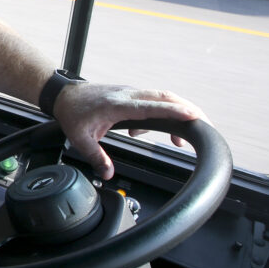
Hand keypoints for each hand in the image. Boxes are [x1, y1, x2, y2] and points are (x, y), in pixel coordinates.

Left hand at [53, 83, 205, 179]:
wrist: (64, 95)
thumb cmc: (72, 113)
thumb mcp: (79, 139)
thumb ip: (95, 156)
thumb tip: (108, 174)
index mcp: (118, 104)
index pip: (151, 106)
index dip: (173, 111)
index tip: (192, 116)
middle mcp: (129, 94)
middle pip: (166, 97)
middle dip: (188, 109)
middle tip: (204, 126)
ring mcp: (132, 93)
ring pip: (163, 97)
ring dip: (178, 112)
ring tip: (181, 141)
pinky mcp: (133, 95)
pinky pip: (155, 101)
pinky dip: (165, 113)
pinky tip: (157, 134)